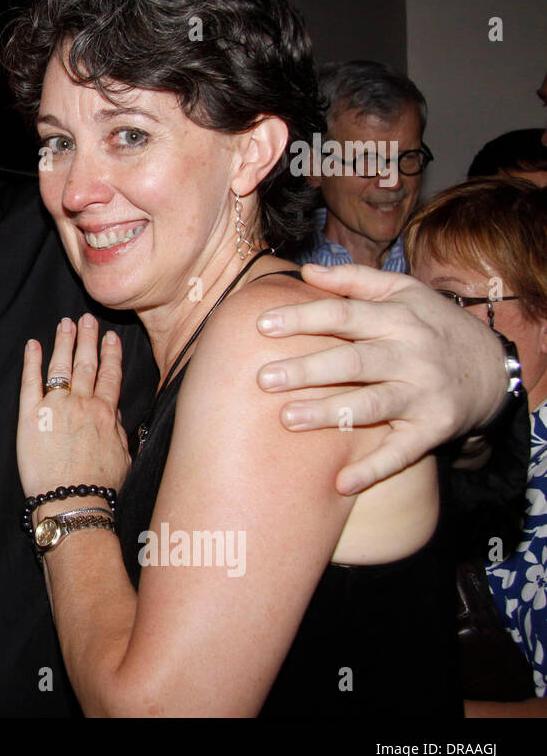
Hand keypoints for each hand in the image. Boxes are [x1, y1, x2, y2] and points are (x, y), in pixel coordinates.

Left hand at [18, 314, 130, 499]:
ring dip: (64, 342)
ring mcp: (55, 407)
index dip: (110, 355)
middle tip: (86, 319)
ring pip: (61, 367)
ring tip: (65, 324)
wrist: (73, 499)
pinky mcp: (31, 415)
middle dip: (87, 339)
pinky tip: (32, 345)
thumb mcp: (122, 456)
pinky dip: (31, 362)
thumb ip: (118, 429)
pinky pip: (30, 382)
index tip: (110, 338)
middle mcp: (82, 404)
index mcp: (106, 413)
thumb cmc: (99, 485)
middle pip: (86, 364)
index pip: (109, 376)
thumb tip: (114, 413)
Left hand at [255, 263, 504, 494]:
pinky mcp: (433, 429)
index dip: (303, 318)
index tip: (262, 325)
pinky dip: (373, 470)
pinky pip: (401, 453)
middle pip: (353, 362)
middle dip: (307, 370)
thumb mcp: (406, 292)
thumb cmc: (434, 326)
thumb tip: (307, 271)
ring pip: (371, 406)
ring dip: (329, 414)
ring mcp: (422, 395)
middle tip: (263, 379)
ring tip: (287, 418)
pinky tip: (340, 484)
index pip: (344, 315)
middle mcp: (411, 356)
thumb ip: (356, 280)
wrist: (495, 368)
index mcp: (398, 319)